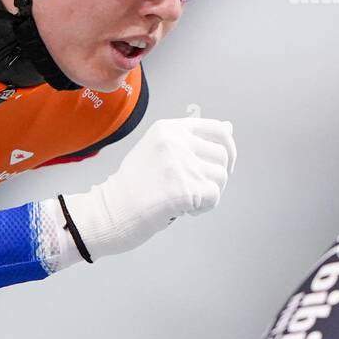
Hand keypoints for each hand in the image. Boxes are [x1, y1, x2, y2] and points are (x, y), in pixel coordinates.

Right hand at [56, 116, 236, 259]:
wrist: (110, 212)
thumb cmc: (132, 186)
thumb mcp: (158, 151)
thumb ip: (191, 140)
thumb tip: (229, 127)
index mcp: (168, 129)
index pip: (216, 128)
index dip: (228, 148)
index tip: (224, 163)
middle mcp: (175, 142)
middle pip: (222, 155)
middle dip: (217, 175)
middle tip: (197, 189)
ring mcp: (180, 165)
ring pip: (221, 177)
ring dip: (208, 192)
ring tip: (184, 199)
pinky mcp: (185, 189)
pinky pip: (214, 197)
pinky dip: (203, 208)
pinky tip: (182, 209)